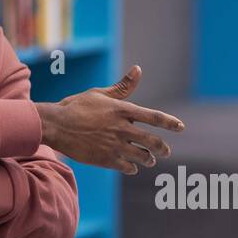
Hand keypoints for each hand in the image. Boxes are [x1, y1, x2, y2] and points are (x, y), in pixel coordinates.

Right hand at [35, 65, 184, 173]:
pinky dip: (133, 167)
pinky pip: (128, 167)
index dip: (170, 123)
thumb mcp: (100, 94)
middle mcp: (122, 128)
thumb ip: (123, 86)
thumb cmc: (77, 107)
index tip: (181, 127)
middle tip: (166, 151)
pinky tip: (132, 166)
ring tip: (149, 159)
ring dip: (148, 159)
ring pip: (142, 156)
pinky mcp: (105, 160)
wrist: (56, 126)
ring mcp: (114, 145)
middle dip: (163, 148)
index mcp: (122, 110)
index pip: (154, 117)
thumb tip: (138, 69)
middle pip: (153, 141)